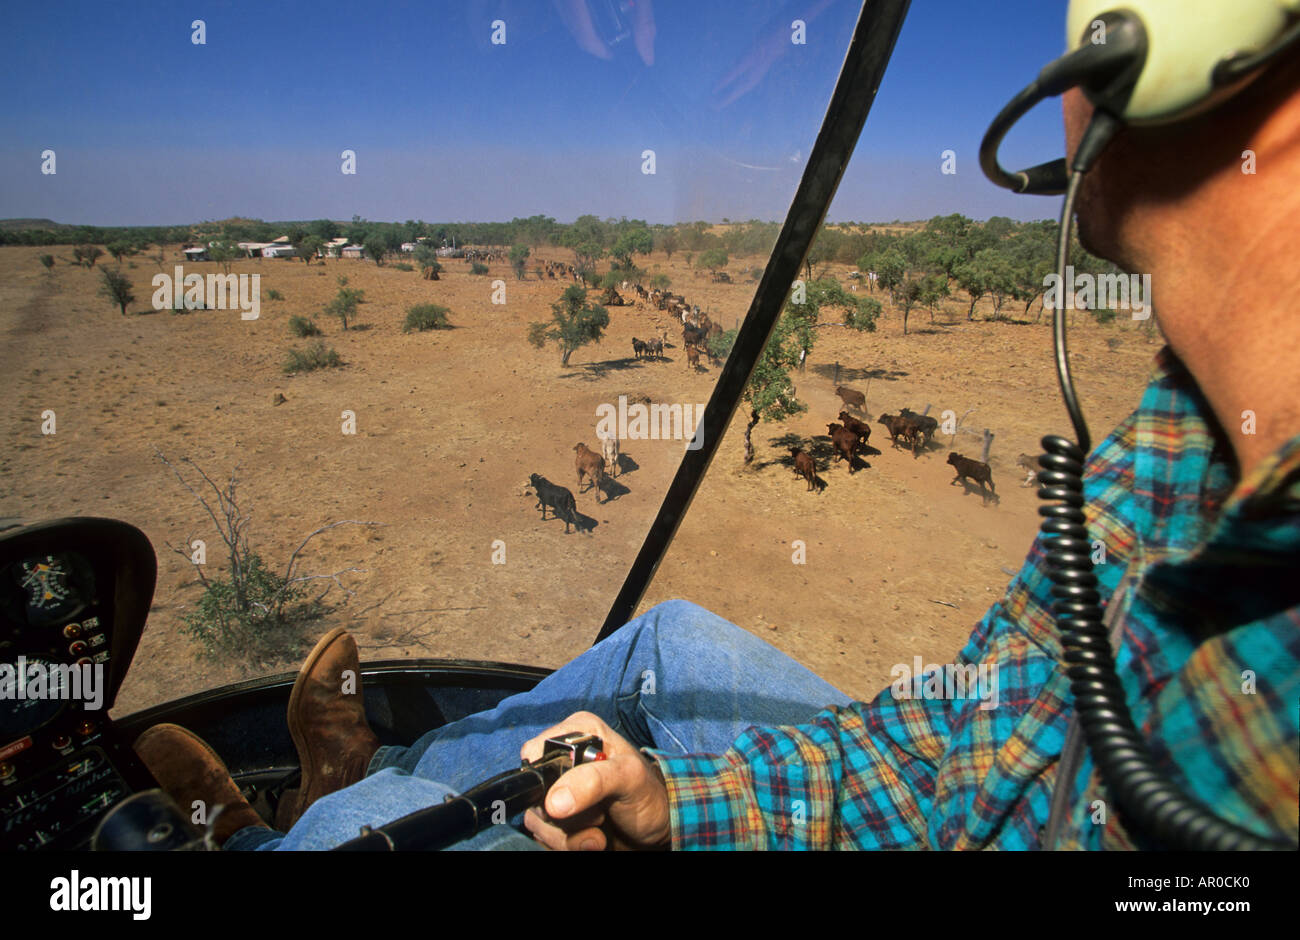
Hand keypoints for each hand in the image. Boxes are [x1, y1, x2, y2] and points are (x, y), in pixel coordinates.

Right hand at [520, 711, 671, 850]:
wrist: (656, 830)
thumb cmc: (649, 795)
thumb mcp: (629, 778)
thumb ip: (594, 781)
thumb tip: (554, 801)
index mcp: (576, 734)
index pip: (535, 753)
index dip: (547, 780)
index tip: (572, 796)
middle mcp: (563, 760)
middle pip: (534, 792)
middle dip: (564, 814)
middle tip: (598, 814)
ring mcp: (558, 792)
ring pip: (537, 820)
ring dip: (568, 835)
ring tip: (599, 829)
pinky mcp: (558, 819)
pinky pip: (544, 838)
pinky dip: (568, 846)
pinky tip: (593, 840)